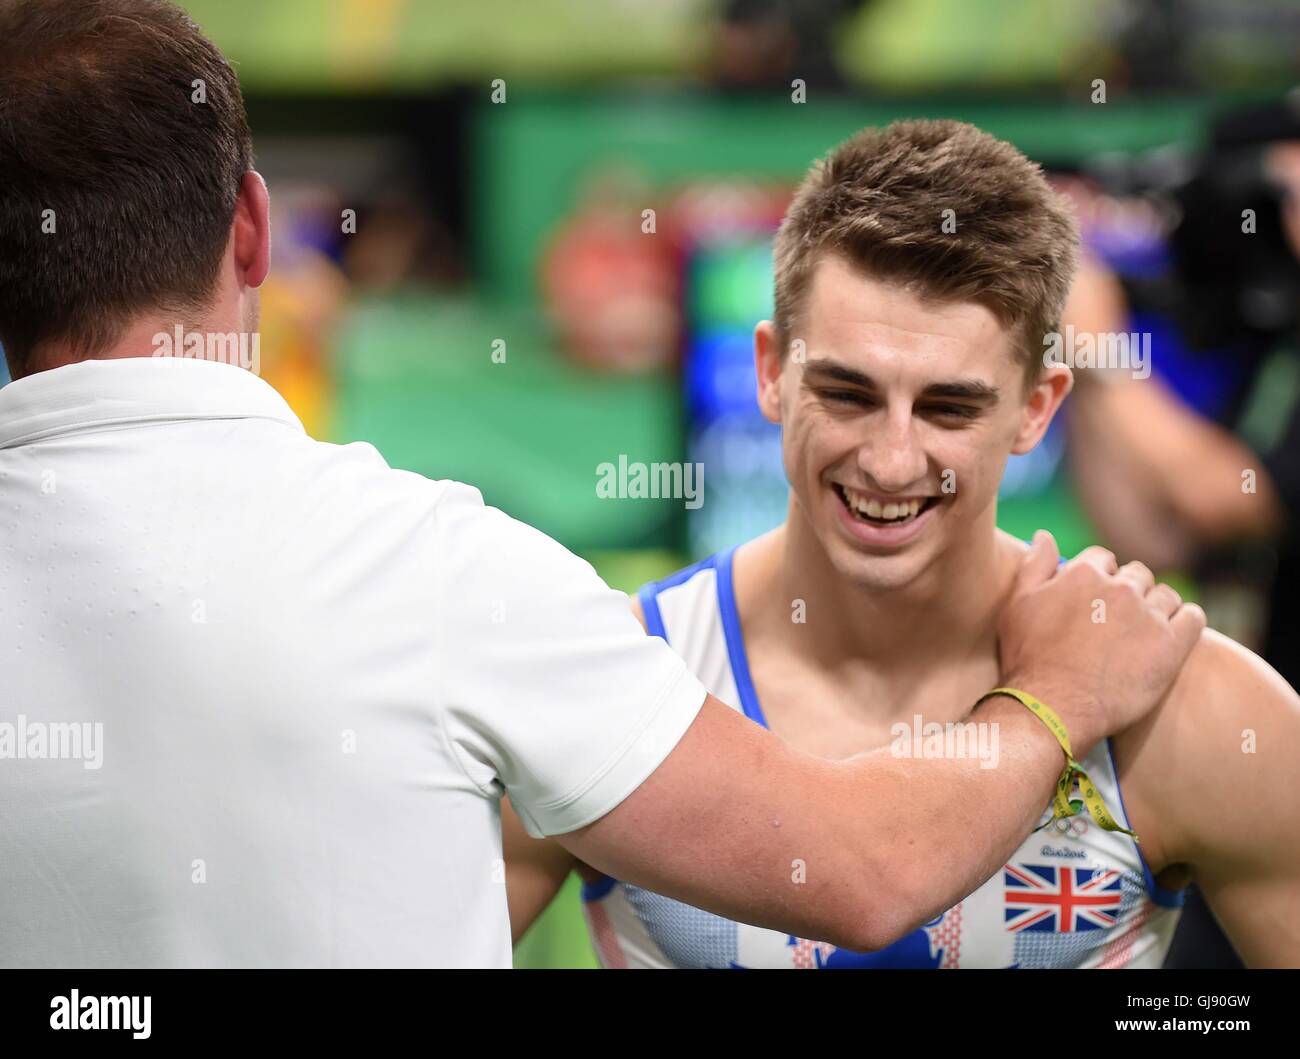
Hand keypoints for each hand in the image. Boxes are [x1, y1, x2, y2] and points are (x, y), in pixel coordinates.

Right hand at [997, 531, 1205, 754]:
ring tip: (1142, 635)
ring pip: (1166, 595)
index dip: (1099, 578)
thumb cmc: (1028, 658)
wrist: (1051, 707)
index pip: (1103, 559)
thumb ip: (1035, 565)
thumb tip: (1045, 534)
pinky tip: (1171, 638)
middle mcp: (1119, 588)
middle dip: (1129, 593)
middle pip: (1137, 575)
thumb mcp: (1017, 605)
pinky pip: (1193, 618)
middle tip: (1117, 624)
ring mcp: (1147, 615)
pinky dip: (1185, 623)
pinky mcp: (1171, 645)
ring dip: (1157, 608)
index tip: (1094, 603)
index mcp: (1083, 573)